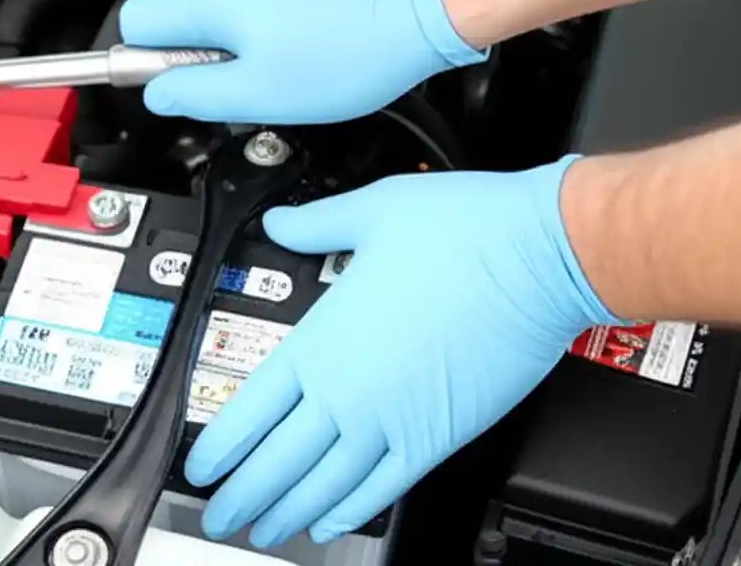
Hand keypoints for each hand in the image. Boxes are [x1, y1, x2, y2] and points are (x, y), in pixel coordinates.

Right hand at [119, 0, 485, 123]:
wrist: (421, 1)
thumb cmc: (354, 49)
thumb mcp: (262, 96)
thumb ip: (195, 96)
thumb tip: (159, 95)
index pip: (135, 24)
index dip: (146, 60)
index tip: (174, 81)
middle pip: (177, 8)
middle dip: (197, 45)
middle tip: (244, 77)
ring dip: (235, 24)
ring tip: (284, 53)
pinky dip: (265, 3)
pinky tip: (303, 27)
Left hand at [185, 157, 616, 547]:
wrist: (540, 255)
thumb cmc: (465, 232)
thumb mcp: (372, 211)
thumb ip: (316, 224)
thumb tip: (283, 223)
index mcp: (322, 341)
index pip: (251, 410)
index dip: (219, 448)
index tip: (200, 468)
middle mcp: (349, 392)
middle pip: (277, 463)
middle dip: (241, 496)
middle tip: (220, 514)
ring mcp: (393, 423)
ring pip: (323, 486)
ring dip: (287, 513)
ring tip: (265, 530)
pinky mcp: (439, 438)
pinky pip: (382, 489)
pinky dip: (349, 511)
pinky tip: (329, 523)